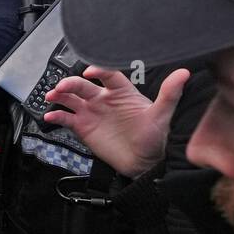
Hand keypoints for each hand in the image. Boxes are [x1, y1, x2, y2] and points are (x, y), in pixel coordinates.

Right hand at [43, 66, 190, 177]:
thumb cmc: (154, 138)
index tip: (91, 72)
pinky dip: (56, 116)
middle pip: (82, 85)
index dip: (98, 70)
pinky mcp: (83, 128)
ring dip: (59, 95)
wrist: (144, 163)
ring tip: (51, 97)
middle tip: (62, 87)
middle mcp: (104, 99)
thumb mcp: (163, 115)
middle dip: (70, 83)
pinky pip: (66, 118)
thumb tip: (184, 73)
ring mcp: (92, 112)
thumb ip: (170, 93)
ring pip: (71, 98)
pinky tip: (50, 116)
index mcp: (121, 92)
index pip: (107, 74)